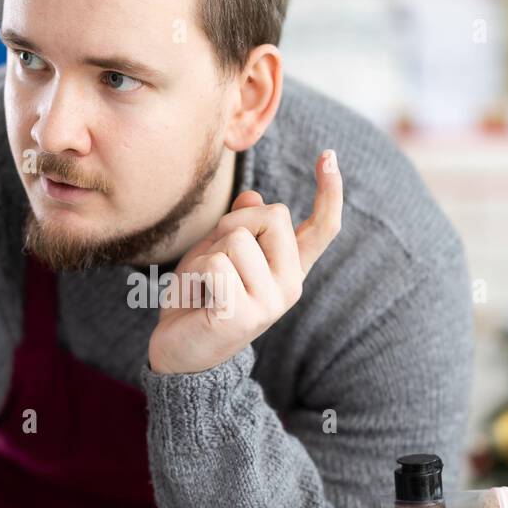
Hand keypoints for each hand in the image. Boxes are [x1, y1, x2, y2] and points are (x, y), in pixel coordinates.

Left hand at [148, 148, 342, 374]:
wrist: (177, 352)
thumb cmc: (199, 298)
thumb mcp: (217, 252)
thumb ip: (238, 227)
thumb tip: (254, 195)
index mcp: (289, 268)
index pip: (323, 228)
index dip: (330, 191)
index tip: (328, 155)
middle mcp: (289, 285)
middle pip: (272, 214)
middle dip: (233, 223)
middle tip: (213, 259)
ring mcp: (271, 303)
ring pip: (237, 238)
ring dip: (205, 254)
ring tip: (202, 285)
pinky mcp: (244, 317)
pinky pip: (216, 265)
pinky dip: (194, 276)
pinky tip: (196, 301)